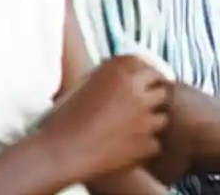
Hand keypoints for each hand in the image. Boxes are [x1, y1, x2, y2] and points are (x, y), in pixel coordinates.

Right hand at [37, 55, 170, 182]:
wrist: (57, 151)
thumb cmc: (63, 118)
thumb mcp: (86, 84)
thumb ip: (112, 76)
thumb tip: (132, 73)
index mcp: (121, 68)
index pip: (150, 68)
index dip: (146, 80)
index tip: (143, 88)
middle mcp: (137, 87)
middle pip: (161, 90)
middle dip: (151, 99)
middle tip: (136, 111)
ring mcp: (145, 115)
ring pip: (161, 118)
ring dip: (149, 124)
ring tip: (127, 132)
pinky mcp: (147, 141)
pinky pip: (154, 143)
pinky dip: (144, 147)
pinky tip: (125, 149)